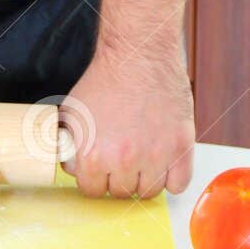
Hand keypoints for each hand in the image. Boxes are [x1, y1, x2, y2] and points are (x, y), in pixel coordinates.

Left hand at [61, 42, 194, 200]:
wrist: (138, 55)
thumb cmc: (106, 79)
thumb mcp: (73, 112)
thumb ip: (68, 144)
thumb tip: (70, 166)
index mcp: (94, 155)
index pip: (92, 191)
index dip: (94, 179)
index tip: (100, 170)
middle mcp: (125, 161)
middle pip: (121, 193)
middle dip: (118, 178)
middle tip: (121, 159)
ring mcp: (156, 156)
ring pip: (149, 192)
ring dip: (144, 178)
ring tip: (142, 157)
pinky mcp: (181, 147)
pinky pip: (178, 184)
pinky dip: (171, 178)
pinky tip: (162, 162)